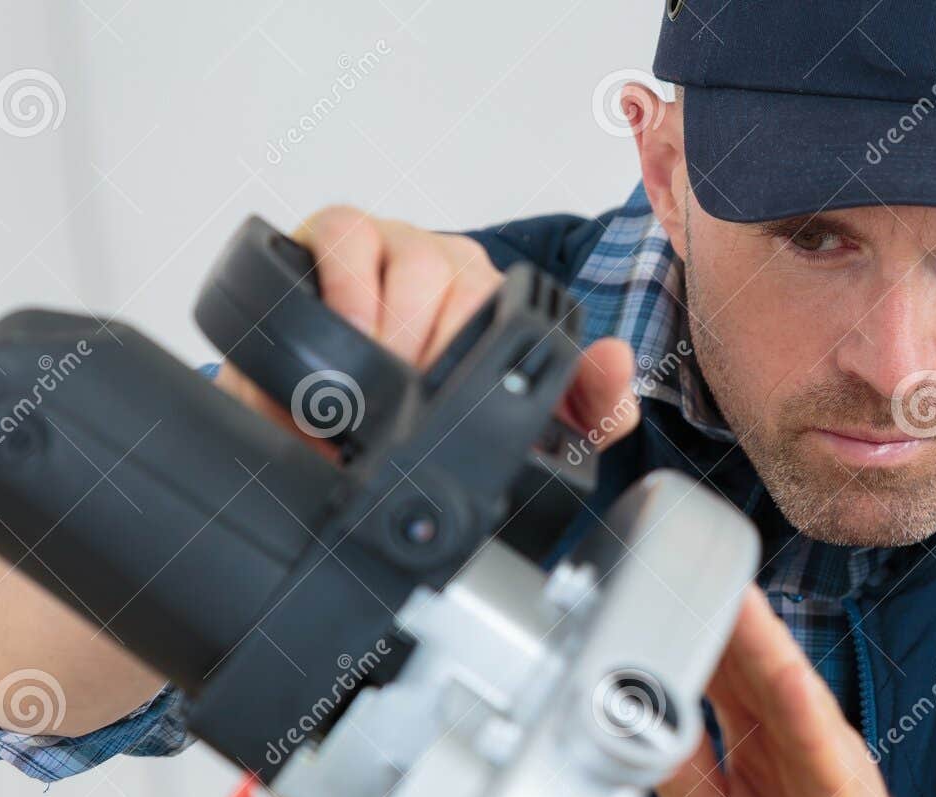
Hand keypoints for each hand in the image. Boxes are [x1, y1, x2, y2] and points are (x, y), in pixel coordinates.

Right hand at [212, 205, 637, 458]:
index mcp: (499, 303)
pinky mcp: (341, 232)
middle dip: (440, 360)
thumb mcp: (511, 425)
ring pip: (417, 266)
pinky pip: (350, 237)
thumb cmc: (415, 403)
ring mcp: (398, 245)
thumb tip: (620, 359)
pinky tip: (348, 332)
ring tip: (382, 382)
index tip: (484, 399)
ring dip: (397, 334)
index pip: (528, 314)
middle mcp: (453, 266)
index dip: (508, 354)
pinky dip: (349, 289)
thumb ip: (588, 407)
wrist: (316, 414)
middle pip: (466, 289)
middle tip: (418, 406)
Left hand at [657, 587, 935, 796]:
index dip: (691, 630)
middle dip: (723, 614)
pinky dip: (805, 710)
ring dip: (764, 642)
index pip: (720, 674)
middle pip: (755, 667)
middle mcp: (796, 747)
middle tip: (684, 560)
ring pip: (792, 693)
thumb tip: (637, 720)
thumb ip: (680, 775)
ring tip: (734, 595)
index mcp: (759, 750)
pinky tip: (785, 675)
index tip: (653, 584)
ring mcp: (828, 772)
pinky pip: (826, 752)